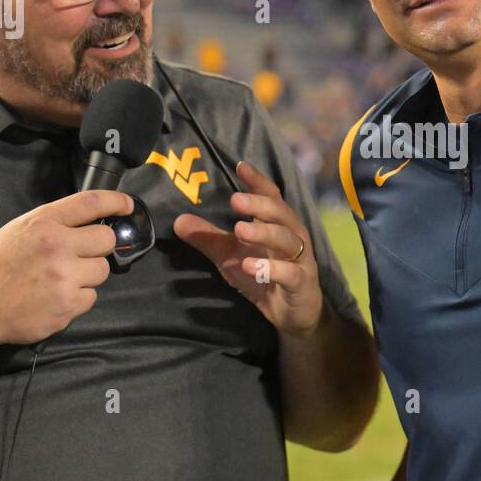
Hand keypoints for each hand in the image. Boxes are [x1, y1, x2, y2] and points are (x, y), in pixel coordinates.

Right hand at [0, 190, 130, 348]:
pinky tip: (55, 298)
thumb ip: (52, 223)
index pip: (91, 202)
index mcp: (43, 223)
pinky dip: (77, 299)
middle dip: (98, 247)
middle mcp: (57, 247)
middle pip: (107, 239)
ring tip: (61, 280)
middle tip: (78, 256)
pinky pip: (91, 297)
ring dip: (88, 275)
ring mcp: (65, 277)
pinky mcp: (68, 305)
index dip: (116, 201)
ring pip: (102, 270)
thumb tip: (87, 220)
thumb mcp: (18, 230)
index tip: (127, 205)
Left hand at [174, 160, 323, 337]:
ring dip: (263, 233)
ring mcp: (300, 259)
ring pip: (287, 239)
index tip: (240, 166)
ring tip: (239, 230)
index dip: (257, 181)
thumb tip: (178, 221)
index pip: (270, 196)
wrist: (293, 313)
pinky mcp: (301, 283)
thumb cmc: (265, 276)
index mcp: (277, 224)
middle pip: (281, 213)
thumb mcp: (231, 256)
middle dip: (259, 204)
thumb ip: (209, 239)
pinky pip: (290, 273)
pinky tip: (251, 266)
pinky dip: (271, 269)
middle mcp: (293, 235)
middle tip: (235, 200)